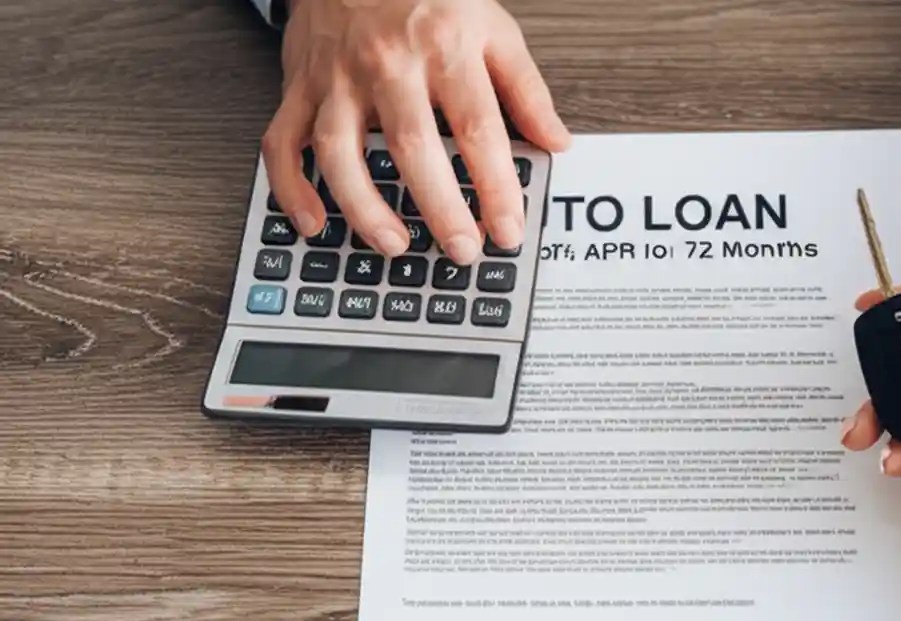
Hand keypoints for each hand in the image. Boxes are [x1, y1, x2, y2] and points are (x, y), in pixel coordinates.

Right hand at [263, 0, 570, 261]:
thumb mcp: (492, 28)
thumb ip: (526, 89)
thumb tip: (556, 142)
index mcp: (445, 49)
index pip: (478, 130)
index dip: (496, 188)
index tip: (508, 230)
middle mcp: (390, 64)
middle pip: (414, 147)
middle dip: (441, 208)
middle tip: (463, 251)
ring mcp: (339, 77)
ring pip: (341, 151)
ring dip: (365, 207)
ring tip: (395, 244)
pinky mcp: (301, 85)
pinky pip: (284, 140)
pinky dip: (292, 186)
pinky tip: (313, 221)